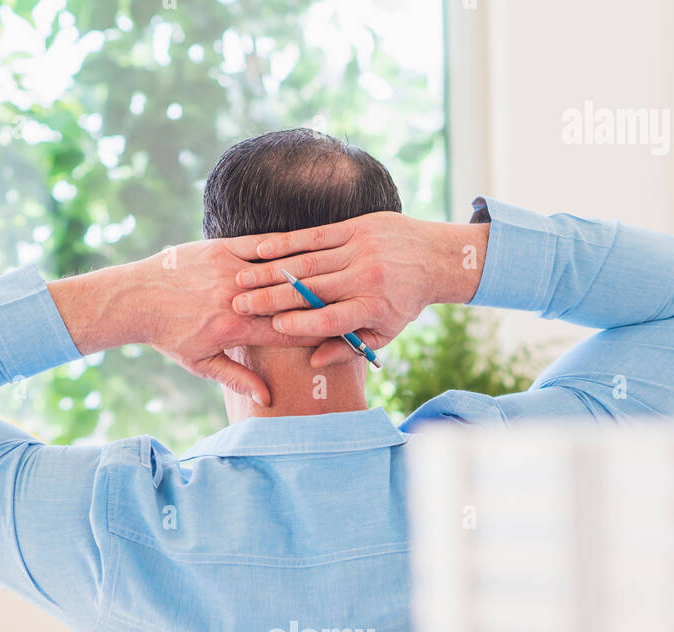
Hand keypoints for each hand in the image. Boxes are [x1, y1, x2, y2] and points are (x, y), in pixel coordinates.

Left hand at [49, 235, 323, 403]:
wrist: (136, 298)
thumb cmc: (169, 335)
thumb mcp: (201, 364)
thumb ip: (238, 379)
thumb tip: (268, 400)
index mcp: (234, 329)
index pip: (286, 331)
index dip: (314, 333)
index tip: (337, 334)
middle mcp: (234, 298)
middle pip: (288, 301)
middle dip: (316, 304)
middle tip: (344, 302)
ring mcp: (227, 269)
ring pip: (277, 271)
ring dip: (304, 273)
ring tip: (330, 276)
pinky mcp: (219, 247)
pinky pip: (259, 246)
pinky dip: (280, 249)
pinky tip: (301, 249)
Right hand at [229, 213, 488, 365]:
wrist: (433, 257)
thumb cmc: (404, 302)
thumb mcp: (384, 332)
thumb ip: (349, 347)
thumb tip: (315, 361)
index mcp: (372, 308)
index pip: (329, 320)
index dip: (300, 325)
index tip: (273, 328)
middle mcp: (365, 278)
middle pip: (310, 291)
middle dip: (272, 298)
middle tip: (240, 304)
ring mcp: (360, 250)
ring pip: (307, 263)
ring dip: (271, 272)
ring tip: (241, 280)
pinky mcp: (356, 228)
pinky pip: (315, 236)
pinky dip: (287, 243)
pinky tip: (262, 249)